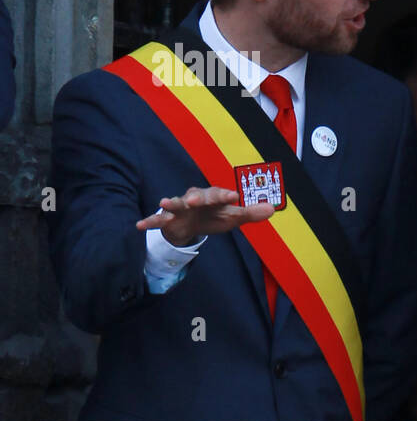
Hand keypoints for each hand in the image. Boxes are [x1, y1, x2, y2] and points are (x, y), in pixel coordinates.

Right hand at [136, 186, 272, 246]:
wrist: (192, 224)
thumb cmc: (214, 216)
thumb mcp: (232, 217)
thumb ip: (249, 213)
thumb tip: (272, 209)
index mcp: (213, 197)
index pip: (220, 195)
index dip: (226, 195)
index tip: (234, 196)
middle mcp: (195, 199)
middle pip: (197, 196)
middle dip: (197, 198)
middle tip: (196, 200)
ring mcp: (180, 208)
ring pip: (175, 204)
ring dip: (171, 203)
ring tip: (163, 203)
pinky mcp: (167, 219)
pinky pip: (157, 219)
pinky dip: (150, 221)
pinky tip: (139, 225)